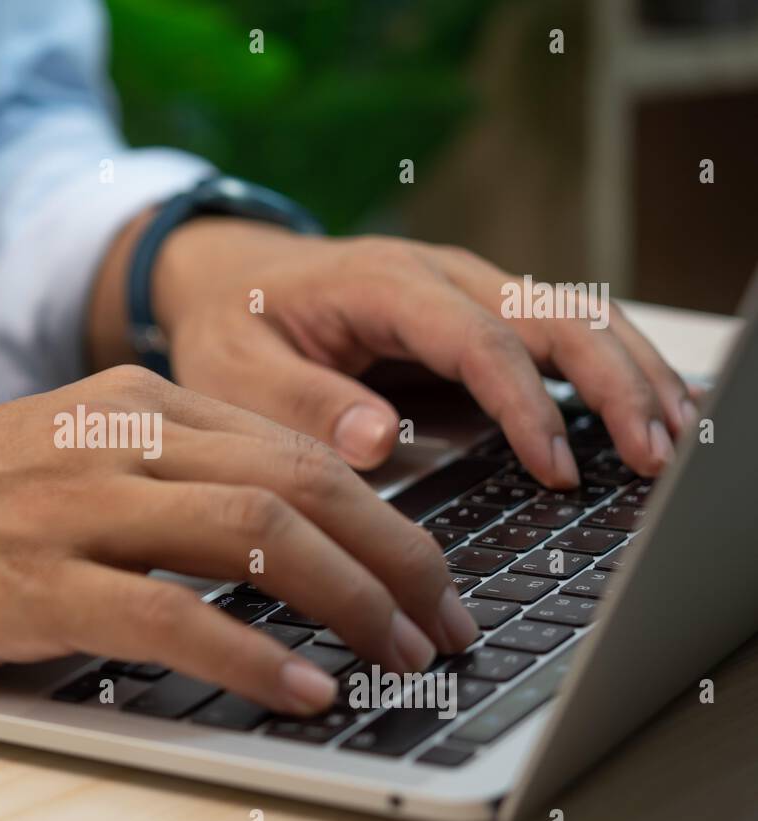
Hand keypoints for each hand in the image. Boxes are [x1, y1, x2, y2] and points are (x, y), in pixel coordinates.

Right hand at [0, 366, 479, 712]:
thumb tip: (284, 527)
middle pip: (302, 485)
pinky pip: (170, 618)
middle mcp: (115, 439)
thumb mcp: (68, 457)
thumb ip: (168, 476)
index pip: (298, 448)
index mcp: (136, 405)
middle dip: (399, 558)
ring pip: (256, 537)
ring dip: (352, 602)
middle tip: (450, 621)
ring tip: (406, 656)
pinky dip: (253, 657)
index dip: (389, 514)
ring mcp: (72, 507)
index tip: (432, 574)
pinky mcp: (29, 583)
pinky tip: (305, 689)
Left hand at [150, 219, 694, 484]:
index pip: (475, 338)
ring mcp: (465, 291)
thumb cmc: (231, 326)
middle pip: (552, 315)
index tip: (556, 468)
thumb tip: (380, 441)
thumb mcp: (233, 370)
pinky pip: (556, 335)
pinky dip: (606, 370)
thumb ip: (300, 403)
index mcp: (381, 283)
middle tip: (650, 458)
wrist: (228, 278)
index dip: (523, 403)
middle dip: (611, 383)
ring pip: (573, 317)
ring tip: (668, 442)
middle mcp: (438, 276)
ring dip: (628, 374)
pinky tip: (640, 413)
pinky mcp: (475, 316)